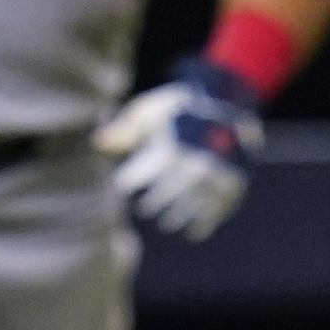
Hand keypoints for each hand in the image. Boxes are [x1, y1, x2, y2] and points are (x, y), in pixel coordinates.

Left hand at [96, 57, 262, 241]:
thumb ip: (124, 130)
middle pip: (165, 196)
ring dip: (179, 215)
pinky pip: (216, 210)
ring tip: (168, 222)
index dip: (128, 182)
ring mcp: (213, 179)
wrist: (226, 98)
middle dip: (155, 202)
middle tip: (147, 208)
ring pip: (191, 206)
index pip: (138, 177)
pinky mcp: (231, 184)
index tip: (121, 187)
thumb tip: (98, 144)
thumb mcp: (149, 110)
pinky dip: (206, 222)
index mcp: (167, 150)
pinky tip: (195, 232)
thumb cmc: (178, 105)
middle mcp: (191, 168)